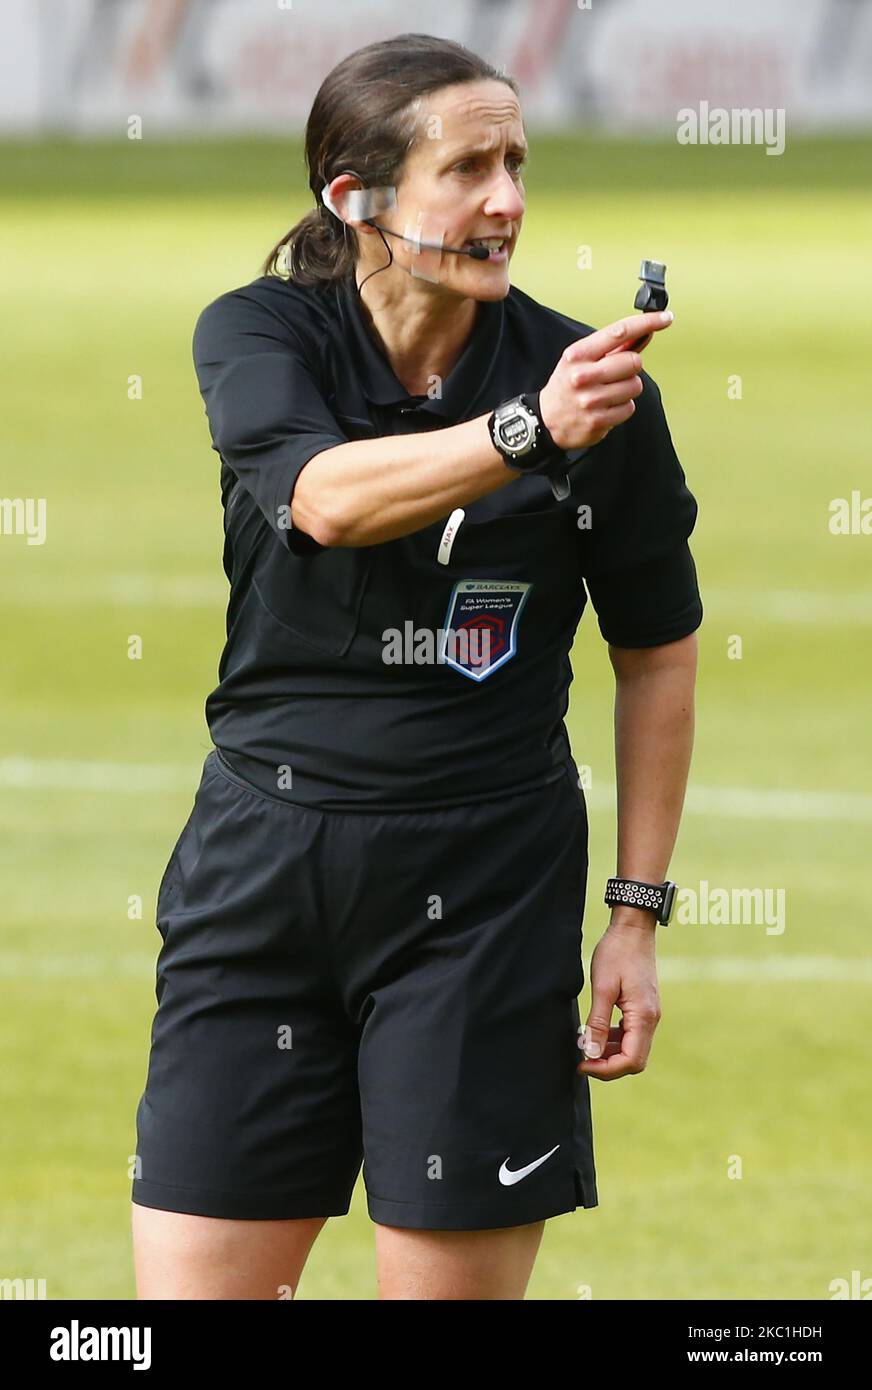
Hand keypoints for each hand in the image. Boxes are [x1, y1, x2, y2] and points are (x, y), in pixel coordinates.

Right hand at [539, 310, 673, 450]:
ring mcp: (591, 400)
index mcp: (579, 354)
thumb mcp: (580, 360)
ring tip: (608, 393)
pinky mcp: (598, 421)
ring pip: (635, 386)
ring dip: (628, 389)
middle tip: (616, 374)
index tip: (665, 318)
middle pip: (633, 362)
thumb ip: (611, 348)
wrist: (545, 420)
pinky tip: (607, 408)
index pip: (619, 332)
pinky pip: (629, 408)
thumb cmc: (567, 385)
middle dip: (631, 367)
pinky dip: (622, 408)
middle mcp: (583, 376)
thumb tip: (645, 333)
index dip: (647, 323)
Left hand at [576, 921, 661, 1079]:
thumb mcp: (602, 987)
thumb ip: (597, 1022)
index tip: (582, 1064)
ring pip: (633, 1049)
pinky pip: (631, 1035)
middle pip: (634, 1060)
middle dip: (608, 1065)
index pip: (631, 1061)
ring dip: (610, 1053)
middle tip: (582, 1059)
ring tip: (586, 1044)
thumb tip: (590, 1053)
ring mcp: (649, 1014)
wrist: (632, 930)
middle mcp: (651, 1019)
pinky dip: (615, 1039)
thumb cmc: (616, 953)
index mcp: (644, 1016)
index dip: (606, 1069)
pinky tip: (597, 1031)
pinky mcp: (643, 1008)